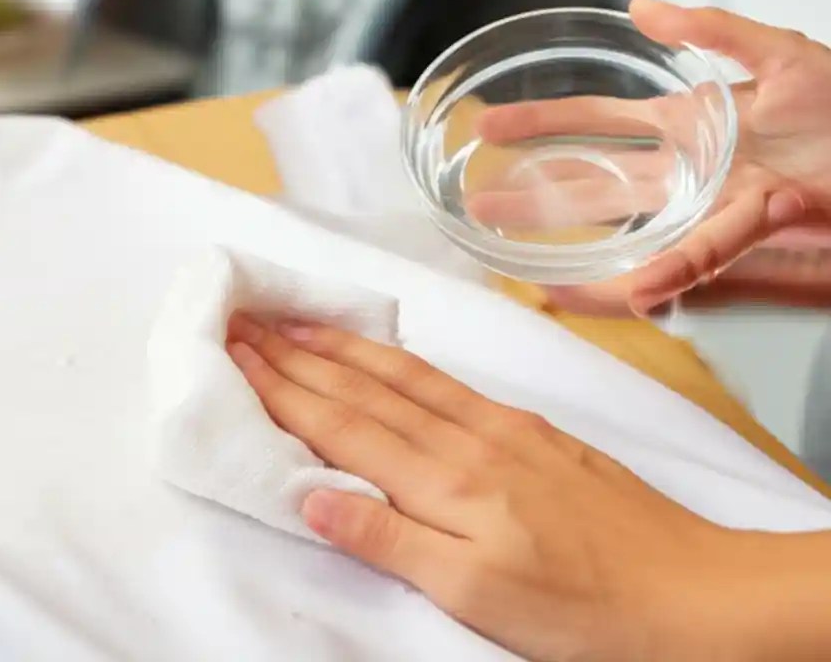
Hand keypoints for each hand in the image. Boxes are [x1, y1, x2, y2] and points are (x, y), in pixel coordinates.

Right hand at [226, 313, 830, 660]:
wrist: (695, 592)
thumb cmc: (584, 610)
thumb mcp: (476, 595)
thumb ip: (390, 540)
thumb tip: (309, 497)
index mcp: (445, 481)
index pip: (342, 424)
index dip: (281, 386)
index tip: (233, 349)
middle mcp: (468, 439)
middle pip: (364, 386)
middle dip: (297, 351)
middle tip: (245, 317)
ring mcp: (503, 428)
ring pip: (404, 373)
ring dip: (342, 345)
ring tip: (295, 319)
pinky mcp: (533, 431)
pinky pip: (447, 380)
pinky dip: (401, 358)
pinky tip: (388, 353)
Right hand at [475, 0, 830, 314]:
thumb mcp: (781, 53)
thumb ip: (711, 31)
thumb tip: (642, 11)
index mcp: (689, 123)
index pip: (599, 122)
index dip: (545, 124)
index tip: (494, 127)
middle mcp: (687, 170)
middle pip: (594, 180)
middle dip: (534, 191)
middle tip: (479, 198)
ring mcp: (711, 202)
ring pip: (629, 226)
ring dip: (575, 243)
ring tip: (528, 261)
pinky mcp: (752, 224)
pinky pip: (704, 253)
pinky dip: (671, 272)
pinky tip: (637, 290)